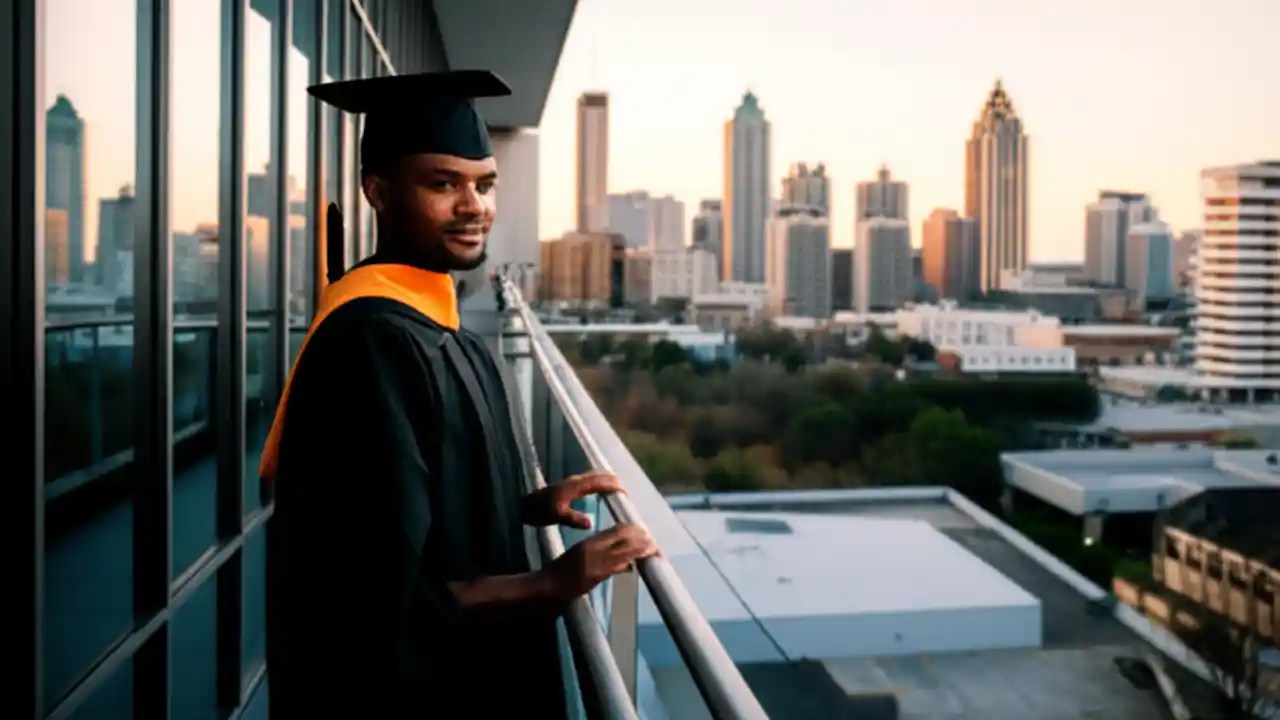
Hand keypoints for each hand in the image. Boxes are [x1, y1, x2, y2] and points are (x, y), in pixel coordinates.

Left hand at [522, 470, 624, 528]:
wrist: (525, 505)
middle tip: (624, 493)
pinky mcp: (569, 484)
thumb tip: (591, 523)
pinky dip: (599, 481)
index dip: (613, 485)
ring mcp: (572, 481)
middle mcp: (575, 480)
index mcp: (575, 486)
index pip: (599, 481)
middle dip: (613, 481)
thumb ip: (573, 519)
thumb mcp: (556, 517)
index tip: (624, 493)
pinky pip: (589, 479)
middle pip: (599, 475)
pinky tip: (600, 490)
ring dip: (606, 480)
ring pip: (594, 475)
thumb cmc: (540, 511)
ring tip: (617, 490)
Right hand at [545, 523, 659, 600]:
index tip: (644, 533)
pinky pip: (616, 566)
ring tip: (654, 549)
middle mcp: (594, 549)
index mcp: (590, 543)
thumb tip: (625, 562)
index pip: (616, 531)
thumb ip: (600, 555)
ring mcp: (595, 562)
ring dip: (640, 550)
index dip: (633, 531)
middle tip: (654, 543)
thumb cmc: (561, 572)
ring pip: (623, 551)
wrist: (548, 587)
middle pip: (623, 539)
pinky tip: (637, 562)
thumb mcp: (580, 557)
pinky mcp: (596, 575)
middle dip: (640, 540)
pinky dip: (628, 563)